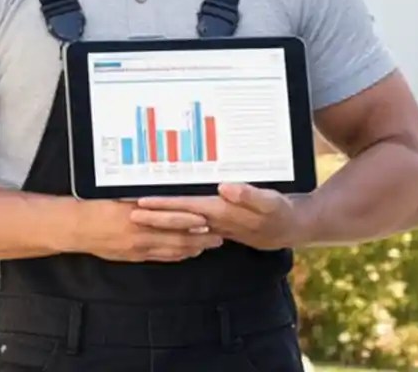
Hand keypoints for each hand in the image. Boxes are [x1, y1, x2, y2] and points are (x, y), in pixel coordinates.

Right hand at [70, 199, 223, 262]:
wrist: (76, 227)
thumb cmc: (95, 207)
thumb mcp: (118, 196)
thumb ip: (140, 199)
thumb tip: (161, 195)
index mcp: (137, 216)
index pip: (171, 220)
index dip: (191, 221)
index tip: (208, 218)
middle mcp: (140, 234)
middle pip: (177, 239)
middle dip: (200, 238)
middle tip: (220, 236)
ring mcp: (137, 248)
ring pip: (172, 250)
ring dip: (192, 248)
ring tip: (209, 244)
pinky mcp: (133, 256)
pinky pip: (160, 257)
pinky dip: (176, 255)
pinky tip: (186, 253)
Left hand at [131, 183, 310, 250]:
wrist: (291, 228)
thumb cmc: (280, 212)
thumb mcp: (271, 202)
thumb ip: (249, 195)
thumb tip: (225, 189)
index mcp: (221, 212)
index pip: (184, 207)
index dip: (162, 205)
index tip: (140, 203)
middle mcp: (213, 221)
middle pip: (176, 218)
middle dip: (151, 215)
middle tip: (126, 211)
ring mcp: (214, 225)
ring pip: (181, 223)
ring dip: (160, 219)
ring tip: (138, 213)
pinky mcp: (218, 225)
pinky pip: (191, 225)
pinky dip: (176, 222)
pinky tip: (164, 220)